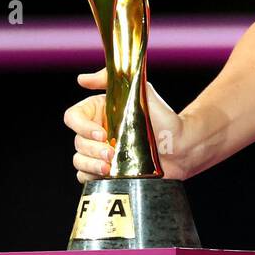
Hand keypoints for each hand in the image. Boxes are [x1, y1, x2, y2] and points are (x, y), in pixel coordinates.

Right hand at [63, 68, 187, 182]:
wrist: (181, 147)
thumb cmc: (165, 119)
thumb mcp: (142, 92)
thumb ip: (114, 79)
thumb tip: (83, 79)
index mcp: (100, 111)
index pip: (74, 116)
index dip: (81, 126)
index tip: (102, 133)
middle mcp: (97, 130)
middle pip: (77, 141)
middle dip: (93, 149)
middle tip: (112, 153)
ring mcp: (101, 151)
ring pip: (78, 160)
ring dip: (91, 164)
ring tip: (111, 167)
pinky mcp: (106, 170)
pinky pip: (84, 176)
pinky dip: (91, 176)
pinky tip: (109, 174)